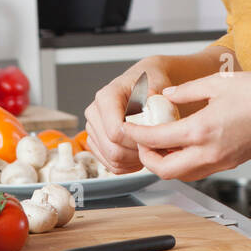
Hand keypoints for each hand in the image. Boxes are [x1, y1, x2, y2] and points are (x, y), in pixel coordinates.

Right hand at [83, 55, 173, 174]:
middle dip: (138, 153)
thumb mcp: (157, 85)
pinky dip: (129, 166)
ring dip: (135, 161)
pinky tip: (141, 154)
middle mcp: (94, 113)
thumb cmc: (149, 84)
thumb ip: (156, 102)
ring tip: (150, 149)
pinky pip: (112, 166)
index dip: (137, 141)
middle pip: (113, 150)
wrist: (143, 86)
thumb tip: (156, 117)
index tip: (154, 138)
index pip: (115, 132)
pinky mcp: (97, 143)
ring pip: (112, 160)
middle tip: (156, 147)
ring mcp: (93, 129)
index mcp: (106, 97)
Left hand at [122, 70, 250, 182]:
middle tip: (141, 143)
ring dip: (166, 164)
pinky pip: (200, 170)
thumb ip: (188, 90)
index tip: (126, 128)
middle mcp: (211, 153)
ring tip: (161, 145)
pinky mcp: (233, 162)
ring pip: (184, 175)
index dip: (136, 135)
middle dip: (147, 159)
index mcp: (203, 130)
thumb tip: (168, 95)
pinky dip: (185, 163)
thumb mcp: (218, 82)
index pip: (157, 140)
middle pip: (166, 171)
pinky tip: (185, 145)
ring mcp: (223, 162)